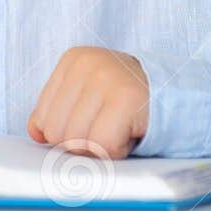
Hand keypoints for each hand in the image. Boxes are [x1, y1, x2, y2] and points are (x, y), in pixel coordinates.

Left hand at [26, 46, 149, 159]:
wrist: (175, 94)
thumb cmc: (127, 99)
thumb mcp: (87, 96)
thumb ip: (57, 112)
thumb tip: (35, 133)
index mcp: (72, 60)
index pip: (43, 118)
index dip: (66, 133)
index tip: (92, 122)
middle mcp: (87, 64)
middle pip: (57, 132)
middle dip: (82, 142)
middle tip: (107, 127)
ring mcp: (106, 79)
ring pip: (77, 140)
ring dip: (100, 148)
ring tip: (119, 127)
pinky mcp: (125, 98)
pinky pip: (102, 145)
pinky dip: (116, 150)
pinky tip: (129, 133)